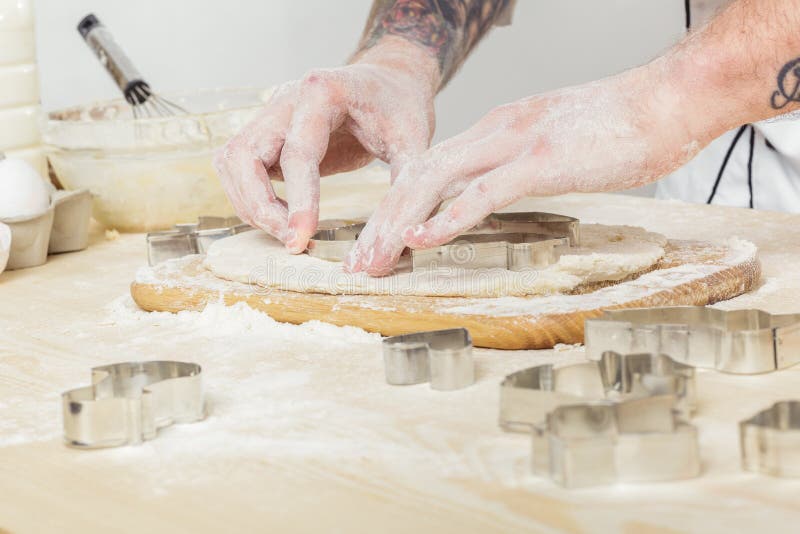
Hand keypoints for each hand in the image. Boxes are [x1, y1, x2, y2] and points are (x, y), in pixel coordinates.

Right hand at [214, 37, 439, 252]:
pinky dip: (251, 199)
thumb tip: (388, 243)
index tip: (302, 237)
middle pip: (244, 155)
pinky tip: (282, 219)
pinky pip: (239, 169)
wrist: (389, 82)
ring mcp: (270, 115)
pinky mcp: (266, 135)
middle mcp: (285, 100)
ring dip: (250, 205)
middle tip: (293, 242)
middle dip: (261, 207)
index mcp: (322, 91)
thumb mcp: (414, 141)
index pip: (298, 152)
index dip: (298, 199)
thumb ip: (402, 187)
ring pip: (232, 163)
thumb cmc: (401, 107)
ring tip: (289, 234)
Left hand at [345, 65, 702, 275]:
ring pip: (435, 182)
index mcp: (495, 130)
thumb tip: (498, 195)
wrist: (667, 101)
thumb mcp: (554, 147)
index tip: (377, 243)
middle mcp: (494, 132)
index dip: (396, 208)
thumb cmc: (619, 130)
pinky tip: (420, 240)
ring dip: (399, 225)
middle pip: (418, 176)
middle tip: (358, 262)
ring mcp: (515, 144)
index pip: (429, 169)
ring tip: (374, 260)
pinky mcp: (541, 162)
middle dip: (382, 222)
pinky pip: (481, 193)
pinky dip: (446, 218)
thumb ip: (520, 167)